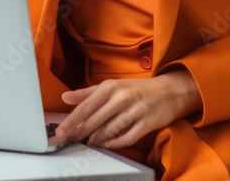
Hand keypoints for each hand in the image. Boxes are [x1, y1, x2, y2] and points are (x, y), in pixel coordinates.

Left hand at [48, 69, 201, 149]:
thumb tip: (65, 97)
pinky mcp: (146, 123)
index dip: (70, 121)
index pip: (85, 107)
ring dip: (96, 139)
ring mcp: (135, 110)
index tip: (59, 132)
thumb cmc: (137, 89)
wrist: (170, 91)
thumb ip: (87, 93)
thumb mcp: (112, 86)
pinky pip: (126, 138)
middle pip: (94, 120)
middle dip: (80, 132)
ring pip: (109, 130)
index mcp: (110, 86)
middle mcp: (121, 97)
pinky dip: (114, 143)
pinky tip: (106, 144)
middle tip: (71, 140)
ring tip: (88, 142)